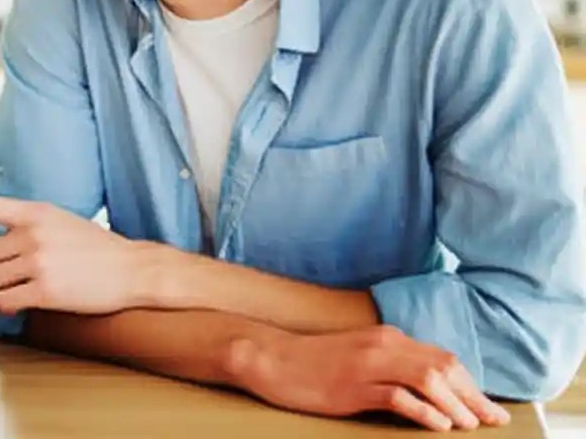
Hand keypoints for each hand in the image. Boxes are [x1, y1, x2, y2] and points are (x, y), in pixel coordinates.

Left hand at [0, 185, 145, 314]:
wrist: (131, 269)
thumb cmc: (96, 248)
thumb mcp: (60, 221)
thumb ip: (28, 225)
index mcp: (34, 212)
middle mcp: (32, 234)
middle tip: (9, 276)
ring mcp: (38, 262)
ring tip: (22, 289)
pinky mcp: (45, 289)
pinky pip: (6, 302)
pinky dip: (9, 308)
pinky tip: (24, 304)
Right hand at [235, 325, 509, 431]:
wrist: (272, 358)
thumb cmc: (314, 362)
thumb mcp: (359, 356)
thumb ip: (391, 365)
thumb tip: (427, 389)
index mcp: (387, 337)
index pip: (442, 357)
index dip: (470, 384)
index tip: (487, 407)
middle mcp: (383, 345)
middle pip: (443, 366)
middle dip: (473, 395)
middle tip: (491, 421)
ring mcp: (368, 365)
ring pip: (426, 378)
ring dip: (454, 403)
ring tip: (468, 426)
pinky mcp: (352, 386)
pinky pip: (397, 395)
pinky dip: (424, 411)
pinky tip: (437, 425)